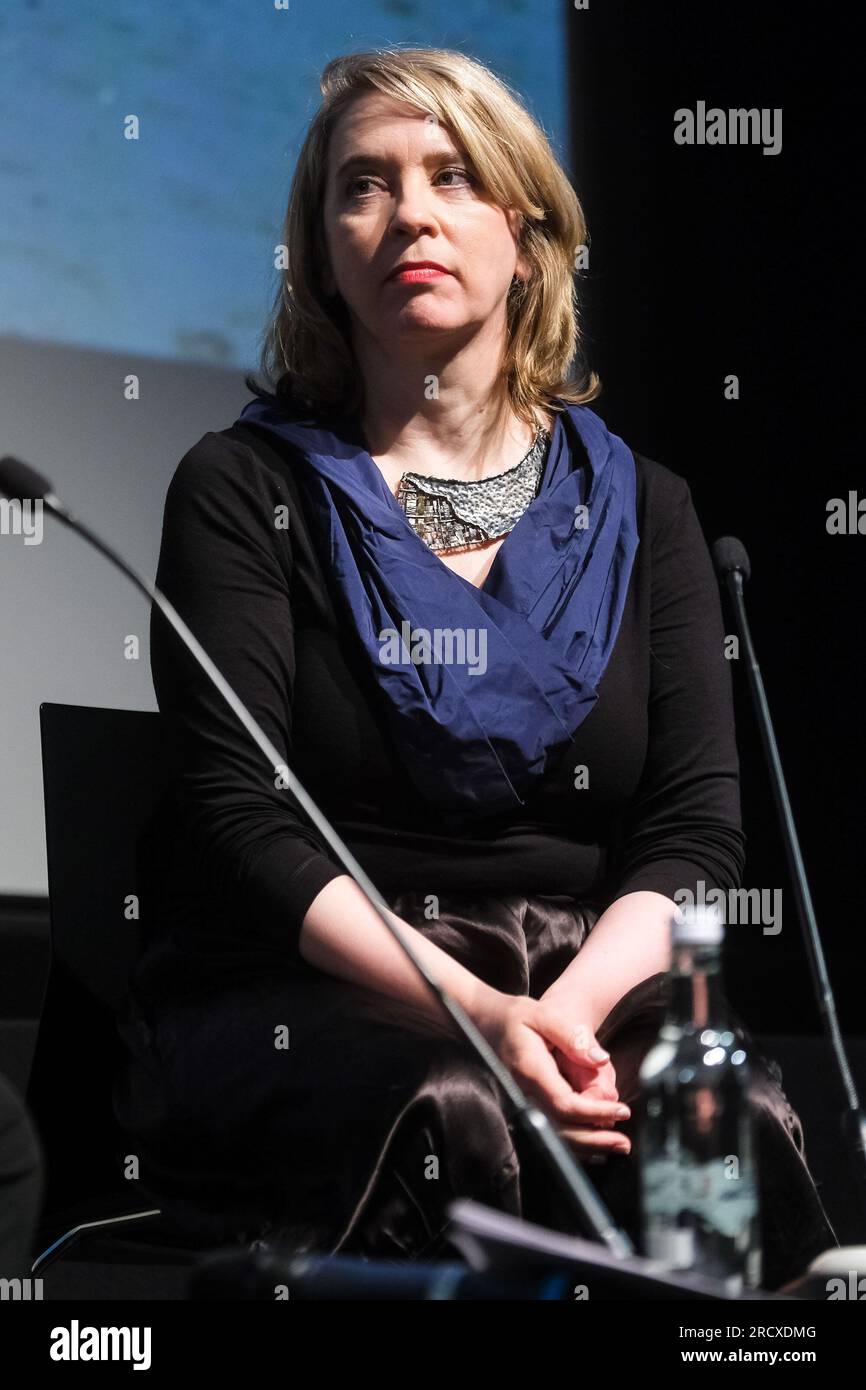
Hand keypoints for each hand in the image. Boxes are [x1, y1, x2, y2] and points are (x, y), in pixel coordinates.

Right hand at [474, 994, 630, 1155]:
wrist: (487, 1023)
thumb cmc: (515, 1017)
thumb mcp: (544, 1015)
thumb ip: (573, 1036)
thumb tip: (600, 1059)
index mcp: (530, 1071)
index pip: (565, 1104)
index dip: (595, 1112)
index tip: (621, 1110)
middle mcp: (524, 1093)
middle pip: (561, 1129)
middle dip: (594, 1140)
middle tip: (624, 1144)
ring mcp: (522, 1103)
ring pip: (555, 1135)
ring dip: (586, 1145)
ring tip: (615, 1146)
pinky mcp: (525, 1105)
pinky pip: (549, 1129)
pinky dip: (573, 1140)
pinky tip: (593, 1143)